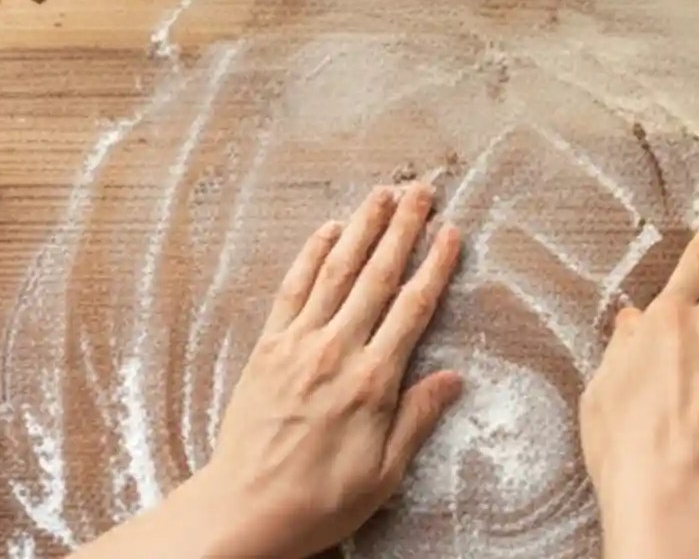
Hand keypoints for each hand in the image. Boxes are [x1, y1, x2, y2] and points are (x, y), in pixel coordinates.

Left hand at [71, 184, 462, 558]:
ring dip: (362, 228)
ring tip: (382, 194)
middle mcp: (337, 351)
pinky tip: (329, 230)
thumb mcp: (384, 472)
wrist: (246, 509)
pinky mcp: (268, 347)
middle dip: (403, 229)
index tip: (451, 232)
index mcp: (373, 381)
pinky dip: (312, 255)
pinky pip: (292, 289)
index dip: (435, 265)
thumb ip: (417, 418)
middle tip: (422, 190)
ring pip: (336, 272)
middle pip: (378, 276)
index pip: (413, 308)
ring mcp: (298, 344)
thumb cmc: (320, 499)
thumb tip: (453, 379)